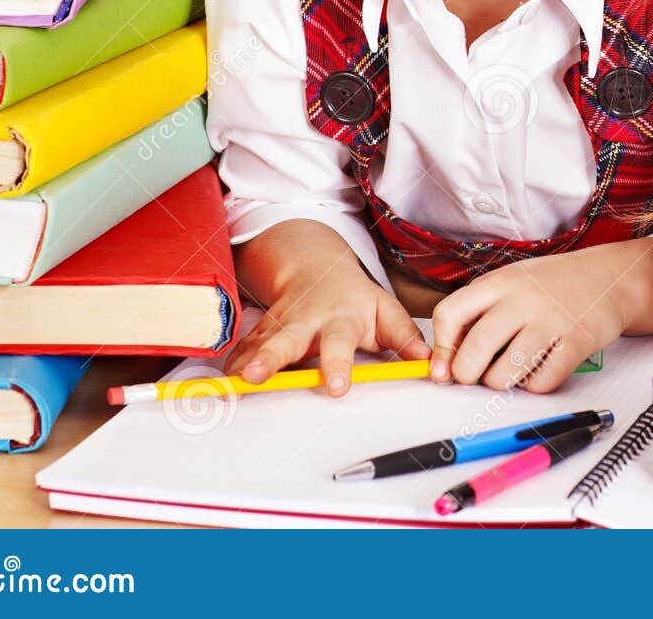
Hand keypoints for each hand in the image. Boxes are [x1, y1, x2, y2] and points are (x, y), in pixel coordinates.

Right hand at [225, 219, 429, 395]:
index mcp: (341, 319)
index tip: (336, 386)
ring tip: (230, 384)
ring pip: (258, 343)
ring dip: (243, 363)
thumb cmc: (355, 298)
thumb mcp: (386, 311)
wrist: (314, 265)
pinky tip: (220, 381)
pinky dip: (232, 363)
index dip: (338, 365)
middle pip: (288, 339)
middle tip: (258, 378)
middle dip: (272, 359)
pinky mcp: (261, 330)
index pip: (341, 343)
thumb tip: (432, 364)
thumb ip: (406, 339)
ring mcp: (281, 324)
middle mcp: (307, 320)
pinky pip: (243, 348)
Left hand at [427, 237, 652, 392]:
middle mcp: (523, 299)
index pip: (450, 314)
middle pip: (475, 349)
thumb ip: (478, 313)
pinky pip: (542, 383)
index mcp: (499, 282)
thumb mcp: (510, 284)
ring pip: (506, 374)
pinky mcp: (577, 343)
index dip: (441, 347)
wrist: (610, 278)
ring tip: (508, 373)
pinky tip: (539, 370)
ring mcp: (551, 321)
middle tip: (473, 377)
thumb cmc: (550, 286)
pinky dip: (535, 386)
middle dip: (466, 375)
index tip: (444, 365)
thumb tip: (442, 363)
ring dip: (500, 383)